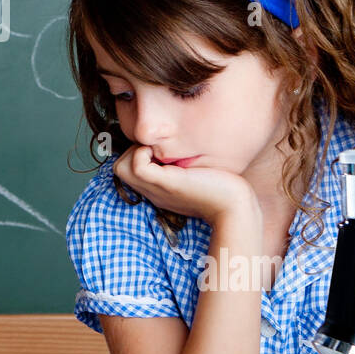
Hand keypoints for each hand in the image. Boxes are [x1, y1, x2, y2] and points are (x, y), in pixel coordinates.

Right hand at [113, 145, 258, 225]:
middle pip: (119, 168)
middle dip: (133, 151)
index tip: (158, 150)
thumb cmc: (224, 188)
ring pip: (121, 166)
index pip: (127, 171)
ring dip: (136, 151)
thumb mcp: (198, 174)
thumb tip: (176, 146)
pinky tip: (165, 154)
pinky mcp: (166, 184)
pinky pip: (136, 165)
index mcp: (158, 190)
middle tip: (158, 149)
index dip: (136, 155)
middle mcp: (153, 191)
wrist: (235, 206)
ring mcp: (157, 189)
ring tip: (160, 151)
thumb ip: (184, 165)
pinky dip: (144, 153)